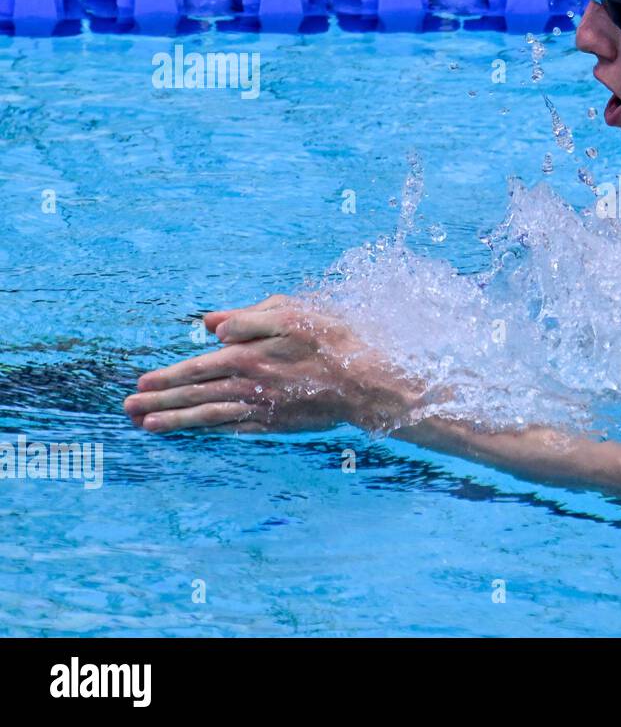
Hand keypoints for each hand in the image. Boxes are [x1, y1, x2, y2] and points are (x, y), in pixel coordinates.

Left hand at [124, 294, 421, 434]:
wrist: (367, 382)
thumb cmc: (332, 340)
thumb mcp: (292, 313)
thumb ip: (248, 317)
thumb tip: (211, 327)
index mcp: (249, 354)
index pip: (198, 367)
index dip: (168, 377)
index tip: (142, 384)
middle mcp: (249, 384)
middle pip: (195, 394)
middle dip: (159, 403)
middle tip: (129, 411)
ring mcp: (261, 408)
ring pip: (209, 415)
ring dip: (176, 421)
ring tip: (147, 427)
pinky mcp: (276, 423)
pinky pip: (234, 428)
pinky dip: (211, 431)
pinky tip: (197, 432)